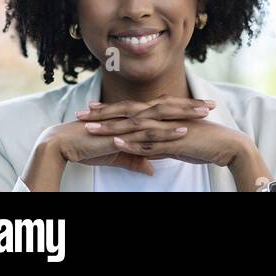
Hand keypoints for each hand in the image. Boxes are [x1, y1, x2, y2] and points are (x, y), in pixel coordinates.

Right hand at [22, 96, 217, 186]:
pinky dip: (167, 132)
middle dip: (191, 106)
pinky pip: (148, 133)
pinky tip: (182, 131)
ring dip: (185, 114)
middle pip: (168, 107)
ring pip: (162, 116)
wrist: (62, 144)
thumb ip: (136, 159)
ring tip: (205, 114)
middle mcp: (133, 116)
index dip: (184, 108)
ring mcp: (128, 123)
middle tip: (213, 105)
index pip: (164, 108)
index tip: (203, 107)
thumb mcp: (117, 154)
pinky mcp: (122, 134)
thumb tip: (151, 170)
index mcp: (133, 117)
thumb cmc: (88, 147)